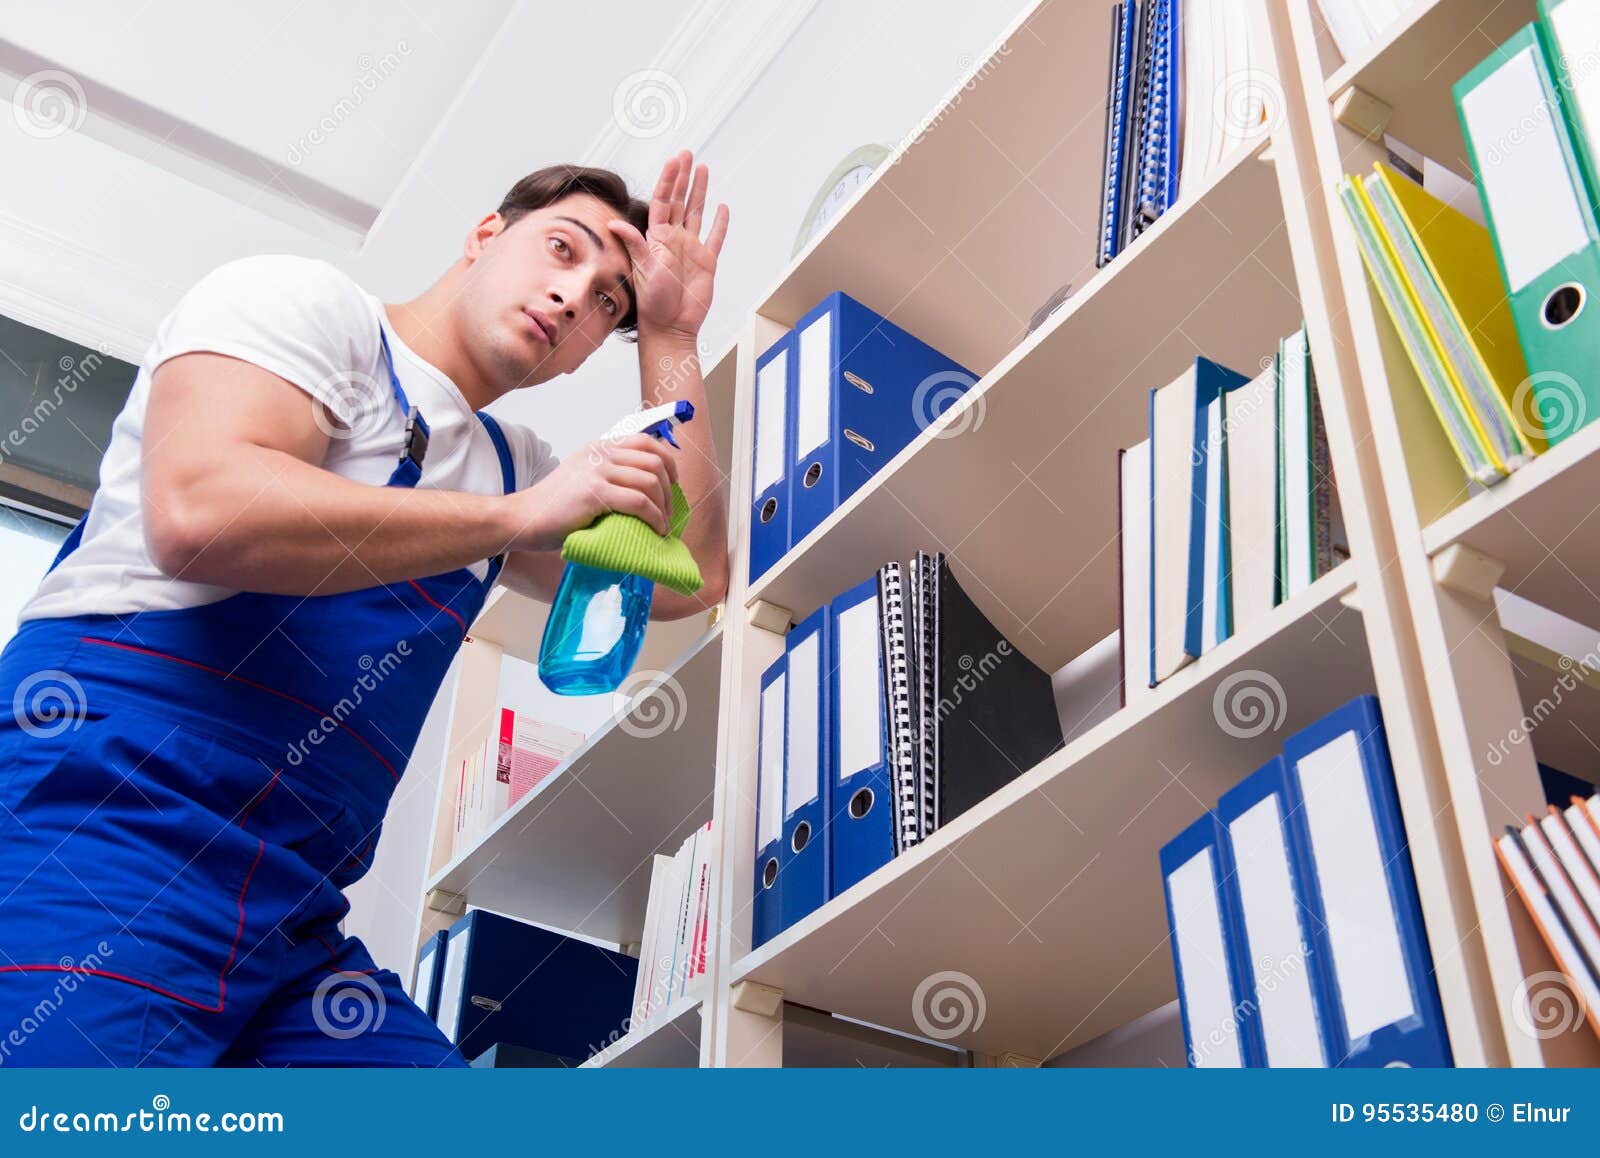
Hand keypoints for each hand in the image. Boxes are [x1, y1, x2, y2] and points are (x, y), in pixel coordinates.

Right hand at [499, 433, 679, 552]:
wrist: (525, 518)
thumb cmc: (554, 507)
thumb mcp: (583, 477)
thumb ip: (609, 474)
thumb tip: (646, 488)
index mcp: (599, 447)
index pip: (646, 441)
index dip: (668, 461)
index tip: (673, 482)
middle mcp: (600, 454)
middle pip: (655, 462)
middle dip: (669, 489)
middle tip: (669, 511)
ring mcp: (597, 471)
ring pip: (650, 481)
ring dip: (664, 507)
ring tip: (662, 525)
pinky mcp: (595, 493)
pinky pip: (639, 502)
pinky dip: (654, 518)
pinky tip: (655, 530)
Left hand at [608, 149, 729, 339]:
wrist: (671, 326)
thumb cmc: (653, 302)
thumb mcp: (643, 270)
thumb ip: (635, 244)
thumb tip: (614, 224)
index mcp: (658, 238)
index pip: (664, 201)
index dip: (669, 179)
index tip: (675, 160)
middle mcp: (674, 239)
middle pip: (679, 200)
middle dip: (683, 177)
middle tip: (688, 154)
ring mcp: (691, 249)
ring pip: (696, 213)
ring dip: (699, 191)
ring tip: (703, 169)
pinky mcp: (706, 262)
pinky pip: (715, 237)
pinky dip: (720, 223)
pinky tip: (721, 208)